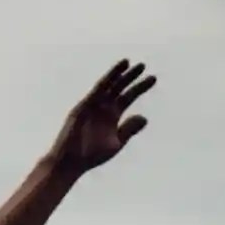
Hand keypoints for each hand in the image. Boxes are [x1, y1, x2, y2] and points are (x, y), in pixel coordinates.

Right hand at [45, 59, 155, 175]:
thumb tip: (145, 117)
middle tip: (143, 66)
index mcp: (112, 116)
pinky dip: (105, 81)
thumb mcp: (116, 143)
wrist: (72, 162)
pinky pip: (96, 91)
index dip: (140, 87)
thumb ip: (129, 129)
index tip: (153, 78)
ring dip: (117, 74)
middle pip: (119, 88)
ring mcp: (93, 106)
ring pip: (107, 86)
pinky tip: (115, 73)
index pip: (128, 97)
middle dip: (130, 77)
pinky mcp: (83, 107)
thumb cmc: (91, 156)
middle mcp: (103, 108)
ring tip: (129, 62)